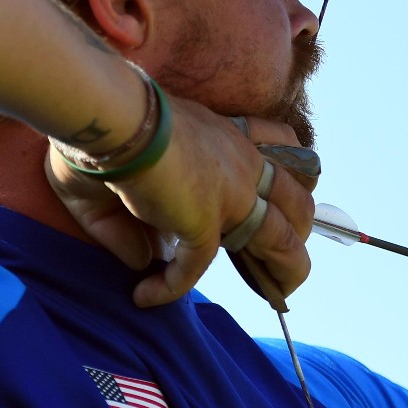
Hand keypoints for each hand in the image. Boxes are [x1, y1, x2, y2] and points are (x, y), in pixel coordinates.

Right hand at [46, 95, 314, 307]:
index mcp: (226, 135)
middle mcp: (239, 161)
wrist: (108, 111)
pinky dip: (171, 287)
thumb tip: (145, 260)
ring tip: (279, 292)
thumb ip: (127, 223)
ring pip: (280, 237)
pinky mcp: (204, 219)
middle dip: (301, 228)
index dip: (290, 172)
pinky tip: (145, 296)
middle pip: (295, 196)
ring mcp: (231, 192)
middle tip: (292, 258)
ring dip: (286, 267)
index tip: (297, 191)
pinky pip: (196, 267)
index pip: (277, 146)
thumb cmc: (106, 126)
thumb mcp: (121, 172)